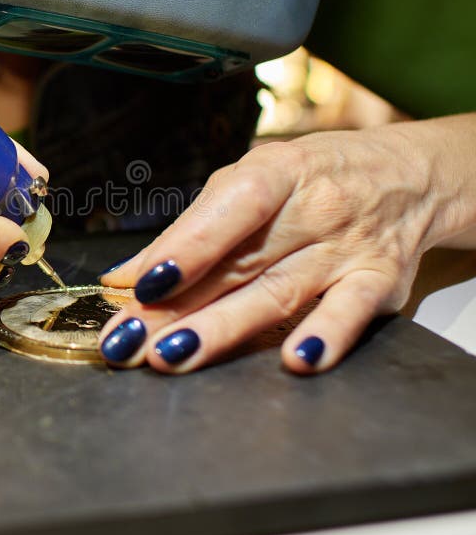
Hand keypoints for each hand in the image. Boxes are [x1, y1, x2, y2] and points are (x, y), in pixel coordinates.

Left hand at [99, 116, 475, 373]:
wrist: (408, 177)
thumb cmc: (311, 180)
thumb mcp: (251, 182)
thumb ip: (193, 230)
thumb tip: (127, 276)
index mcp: (276, 174)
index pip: (227, 208)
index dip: (184, 247)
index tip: (139, 284)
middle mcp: (313, 209)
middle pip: (238, 264)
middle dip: (177, 307)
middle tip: (128, 342)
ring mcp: (347, 248)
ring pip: (279, 293)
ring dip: (223, 329)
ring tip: (173, 357)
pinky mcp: (380, 282)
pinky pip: (352, 310)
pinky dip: (327, 334)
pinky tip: (297, 361)